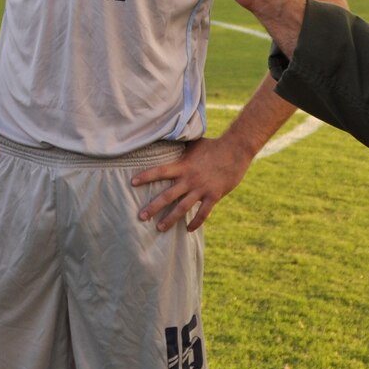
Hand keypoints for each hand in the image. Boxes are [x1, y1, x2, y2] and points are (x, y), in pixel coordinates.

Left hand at [132, 135, 253, 231]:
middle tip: (141, 217)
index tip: (132, 182)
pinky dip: (196, 222)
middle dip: (153, 207)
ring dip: (170, 219)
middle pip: (168, 195)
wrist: (236, 149)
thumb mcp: (194, 144)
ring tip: (160, 228)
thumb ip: (180, 148)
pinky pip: (203, 213)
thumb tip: (166, 138)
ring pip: (183, 208)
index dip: (146, 176)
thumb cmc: (213, 145)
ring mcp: (202, 189)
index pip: (160, 171)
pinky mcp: (214, 195)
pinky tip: (188, 229)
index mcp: (183, 165)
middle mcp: (190, 179)